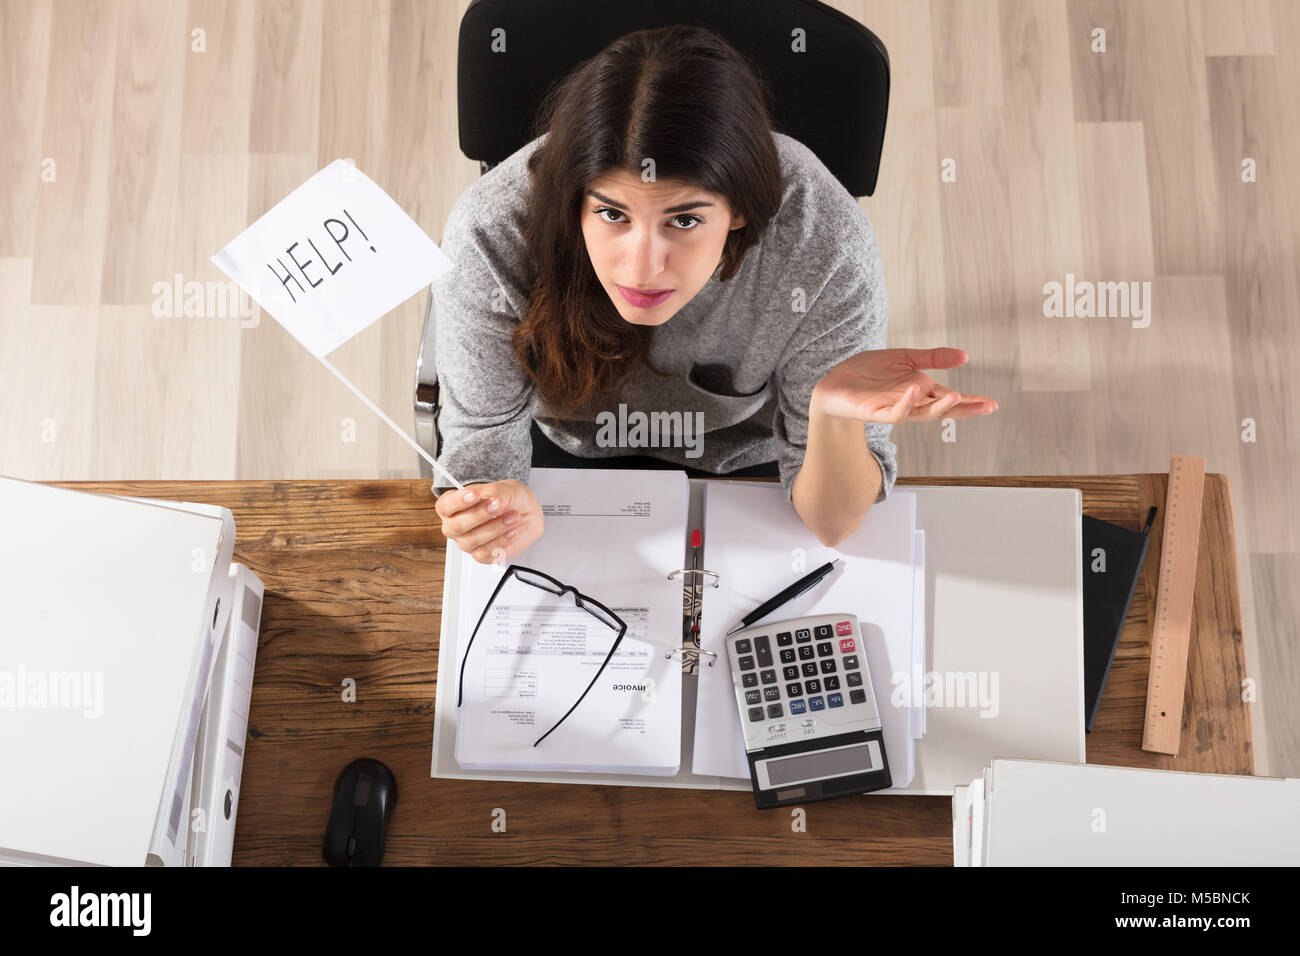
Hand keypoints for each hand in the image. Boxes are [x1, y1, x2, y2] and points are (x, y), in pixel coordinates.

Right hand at [434, 479, 544, 565]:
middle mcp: (456, 525)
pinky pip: (485, 553)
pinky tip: (512, 531)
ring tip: (513, 517)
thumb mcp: (505, 488)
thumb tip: (492, 502)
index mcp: (454, 505)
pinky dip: (501, 542)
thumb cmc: (510, 499)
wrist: (528, 514)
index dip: (457, 502)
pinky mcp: (482, 555)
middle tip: (498, 506)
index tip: (475, 495)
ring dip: (496, 527)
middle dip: (479, 515)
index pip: (445, 506)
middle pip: (456, 526)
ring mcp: (467, 542)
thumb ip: (495, 493)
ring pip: (472, 540)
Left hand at [811, 347, 998, 423]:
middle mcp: (912, 402)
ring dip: (938, 407)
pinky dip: (905, 403)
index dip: (971, 402)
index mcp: (921, 390)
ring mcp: (894, 408)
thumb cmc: (870, 372)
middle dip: (963, 409)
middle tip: (985, 407)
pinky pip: (894, 413)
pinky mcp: (875, 412)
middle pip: (942, 410)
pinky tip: (915, 391)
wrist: (836, 380)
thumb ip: (934, 357)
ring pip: (921, 413)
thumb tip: (965, 357)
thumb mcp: (905, 358)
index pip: (951, 399)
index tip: (992, 403)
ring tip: (954, 396)